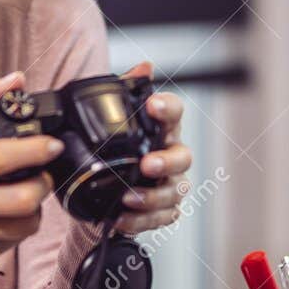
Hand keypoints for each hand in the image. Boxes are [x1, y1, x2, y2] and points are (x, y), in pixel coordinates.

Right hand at [0, 71, 61, 263]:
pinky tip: (14, 212)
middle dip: (43, 183)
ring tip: (30, 190)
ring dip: (37, 203)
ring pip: (24, 220)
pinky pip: (18, 237)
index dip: (31, 149)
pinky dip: (25, 222)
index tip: (52, 144)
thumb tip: (16, 80)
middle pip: (19, 197)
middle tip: (45, 173)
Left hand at [114, 61, 192, 235]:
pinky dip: (142, 221)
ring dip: (153, 196)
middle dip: (166, 162)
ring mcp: (170, 183)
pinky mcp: (162, 209)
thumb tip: (144, 67)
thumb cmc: (118, 146)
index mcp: (163, 128)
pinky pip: (161, 217)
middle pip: (182, 158)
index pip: (174, 113)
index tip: (152, 106)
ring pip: (174, 192)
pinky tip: (122, 218)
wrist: (105, 181)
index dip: (166, 109)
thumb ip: (128, 89)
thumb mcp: (115, 115)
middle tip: (148, 164)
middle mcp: (172, 154)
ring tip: (129, 198)